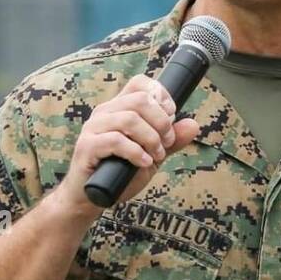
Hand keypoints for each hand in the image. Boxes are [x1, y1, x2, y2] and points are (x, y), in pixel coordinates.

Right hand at [54, 74, 200, 221]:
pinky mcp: (87, 147)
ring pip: (129, 119)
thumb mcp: (153, 154)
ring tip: (156, 155)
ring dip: (151, 139)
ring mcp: (94, 128)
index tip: (170, 116)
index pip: (140, 83)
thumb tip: (193, 125)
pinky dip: (136, 152)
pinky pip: (115, 141)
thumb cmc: (121, 172)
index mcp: (119, 108)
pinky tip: (143, 163)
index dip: (161, 95)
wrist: (93, 197)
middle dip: (162, 122)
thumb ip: (172, 140)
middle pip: (140, 100)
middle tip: (166, 142)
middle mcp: (105, 112)